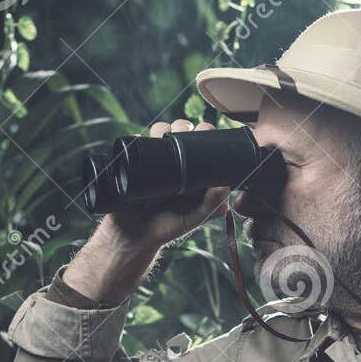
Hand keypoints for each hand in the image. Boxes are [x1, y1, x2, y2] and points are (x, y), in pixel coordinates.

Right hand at [100, 119, 230, 251]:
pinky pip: (136, 141)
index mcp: (193, 170)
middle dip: (182, 126)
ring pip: (159, 131)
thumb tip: (227, 186)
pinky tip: (141, 142)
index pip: (201, 142)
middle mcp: (175, 162)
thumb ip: (212, 204)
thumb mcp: (195, 217)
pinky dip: (138, 138)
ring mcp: (154, 160)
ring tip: (160, 140)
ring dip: (161, 128)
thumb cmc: (167, 228)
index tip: (204, 132)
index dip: (205, 132)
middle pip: (180, 130)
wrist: (133, 236)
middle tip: (179, 137)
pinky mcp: (135, 162)